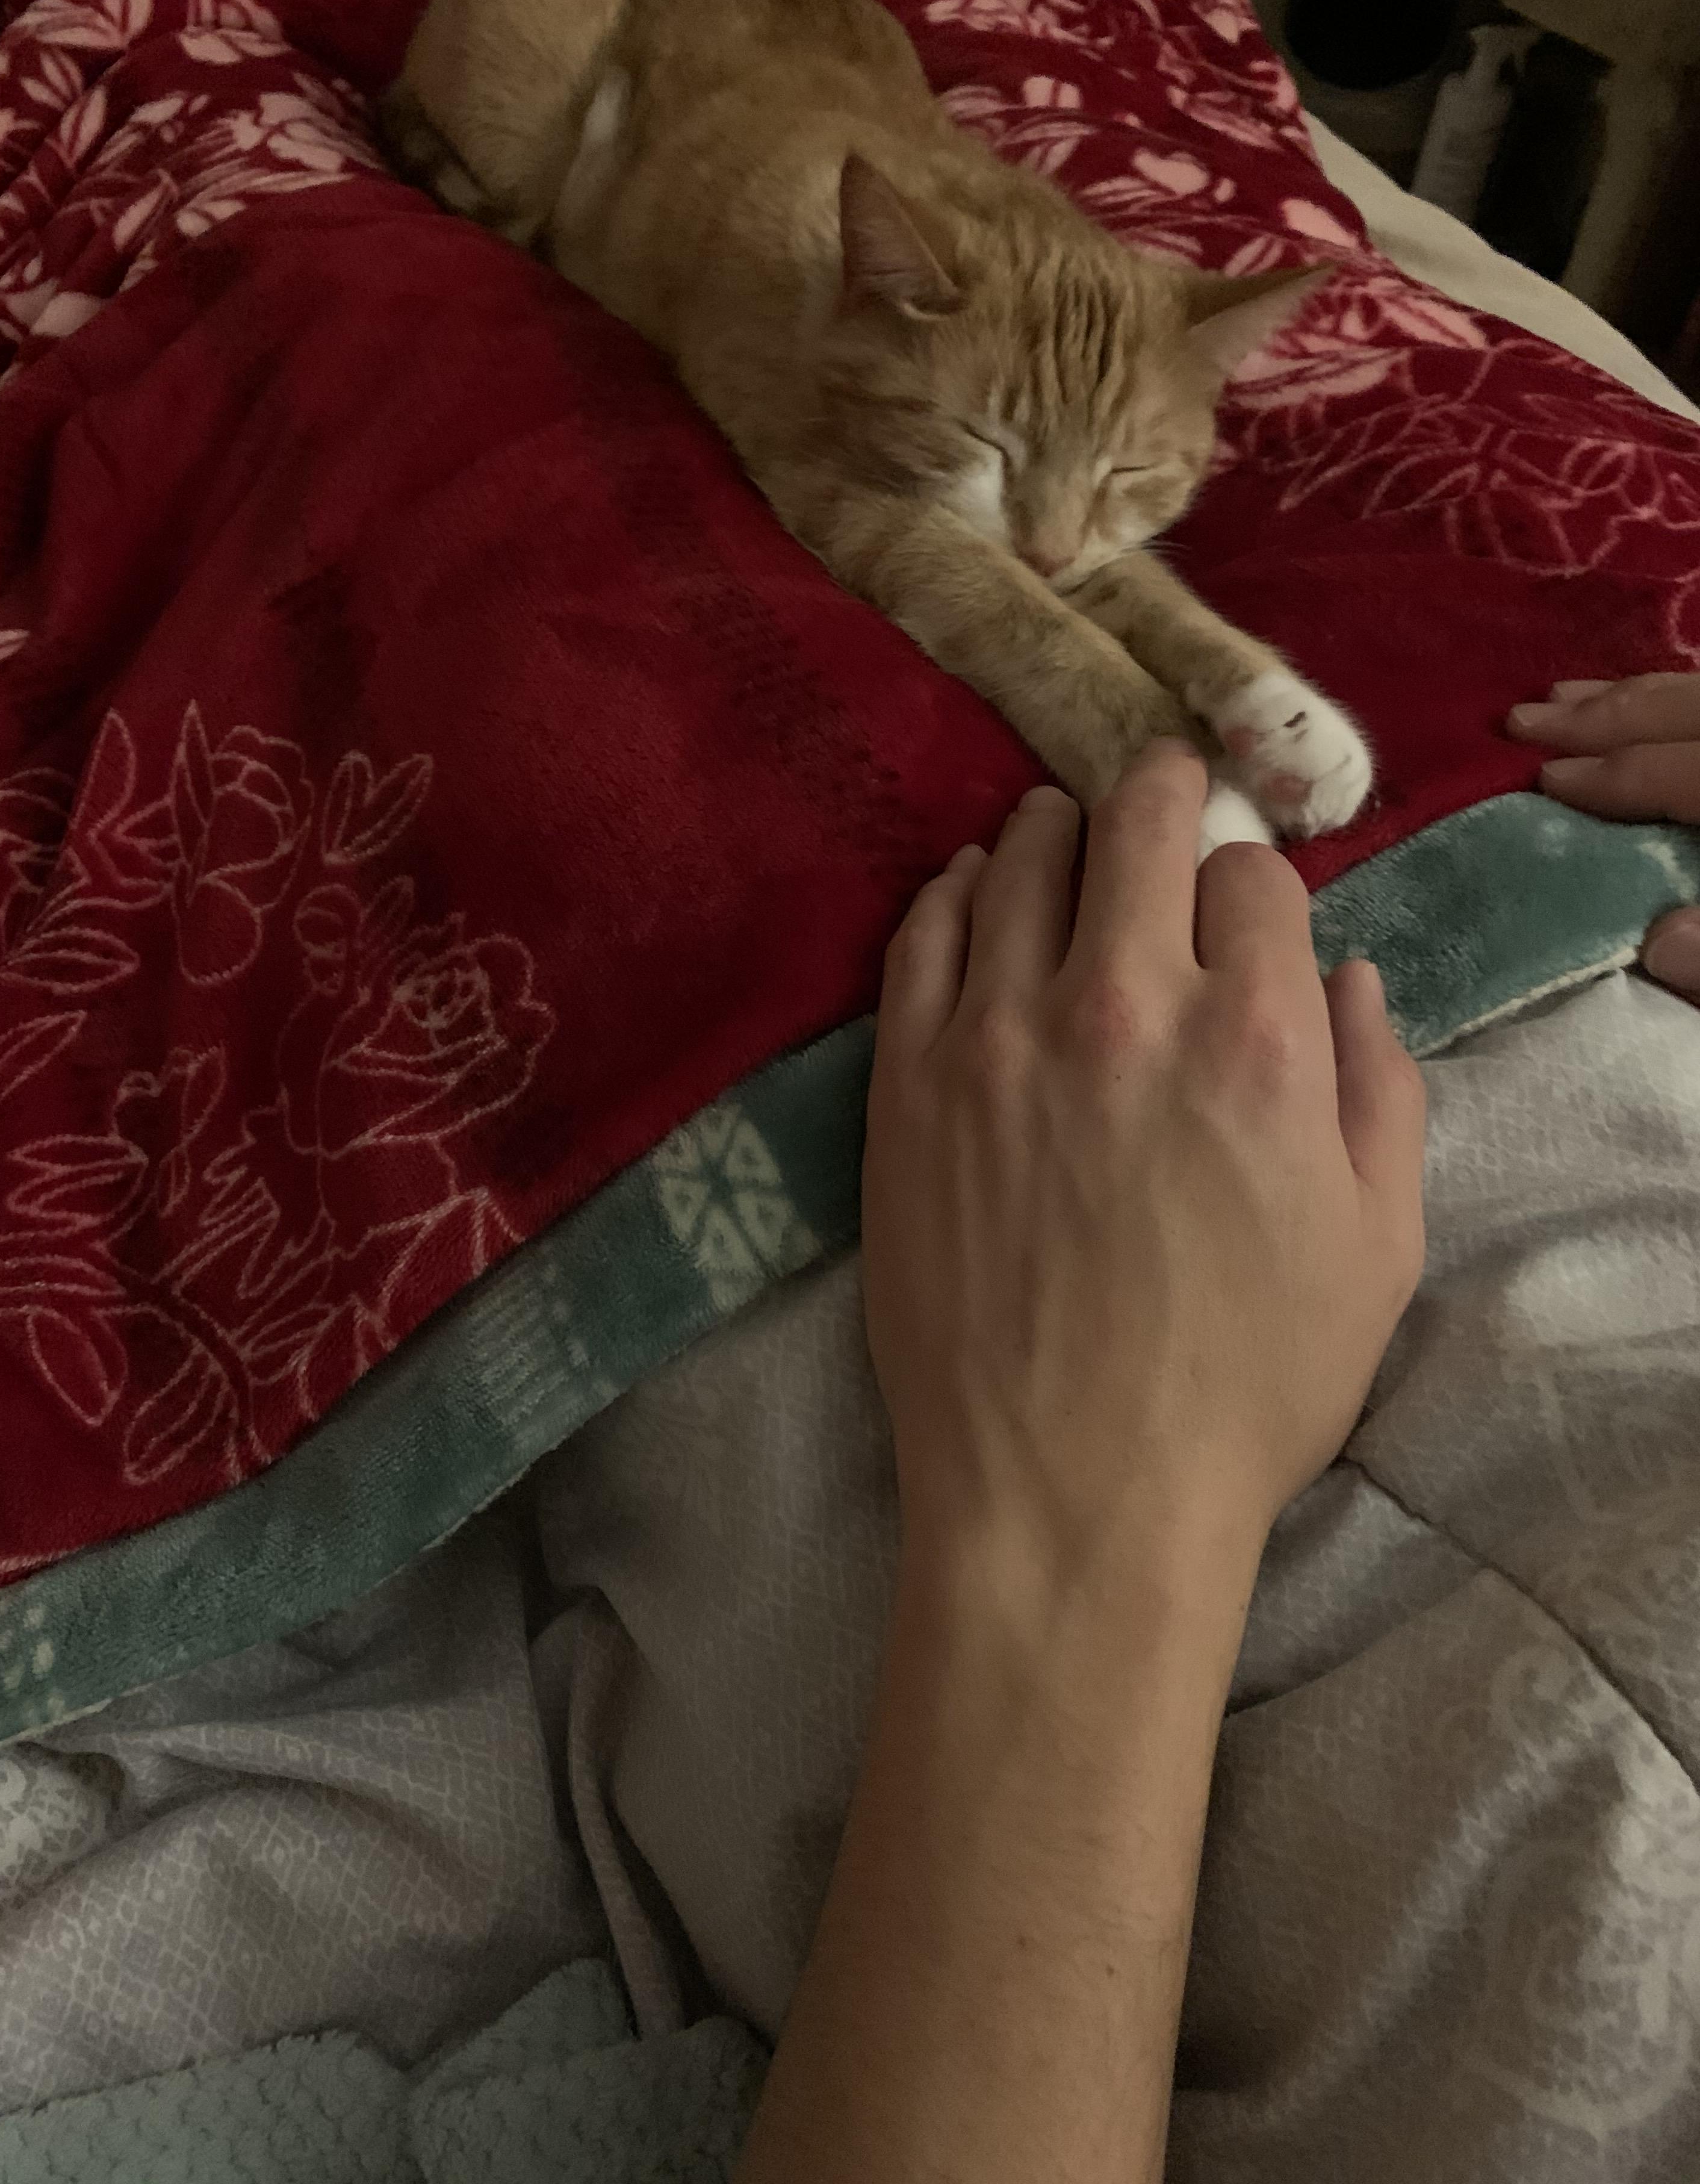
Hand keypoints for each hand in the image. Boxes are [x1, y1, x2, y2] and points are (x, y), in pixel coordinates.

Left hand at [862, 743, 1425, 1587]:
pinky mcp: (907, 1079)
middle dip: (1163, 790)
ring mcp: (997, 1036)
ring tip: (1065, 833)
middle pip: (1138, 823)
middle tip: (1162, 790)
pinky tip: (976, 888)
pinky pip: (925, 931)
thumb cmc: (1243, 1387)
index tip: (1240, 906)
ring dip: (1057, 829)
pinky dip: (960, 889)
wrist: (1069, 1495)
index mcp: (1251, 1039)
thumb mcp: (1377, 1249)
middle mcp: (1121, 1006)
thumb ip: (1378, 1089)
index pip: (1251, 876)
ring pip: (1023, 858)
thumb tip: (1344, 975)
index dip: (1254, 880)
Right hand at [1508, 674, 1699, 1000]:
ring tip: (1560, 697)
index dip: (1613, 776)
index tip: (1543, 779)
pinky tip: (1637, 700)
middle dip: (1603, 716)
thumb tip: (1659, 941)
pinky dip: (1675, 696)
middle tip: (1519, 719)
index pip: (1682, 773)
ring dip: (1632, 696)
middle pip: (1691, 714)